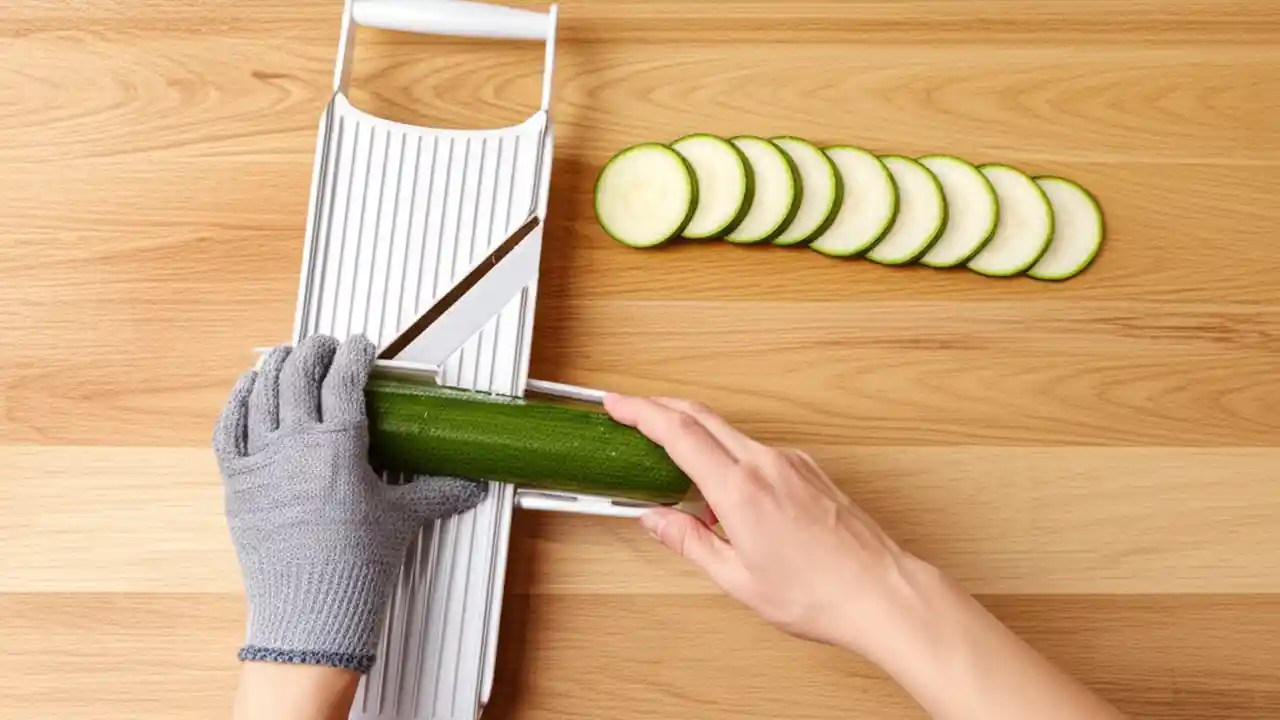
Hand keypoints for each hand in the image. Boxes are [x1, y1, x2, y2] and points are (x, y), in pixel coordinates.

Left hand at [213, 334, 484, 673]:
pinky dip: (237, 401)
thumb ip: (436, 493)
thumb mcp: (401, 519)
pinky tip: (246, 387)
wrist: (310, 613)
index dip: (353, 354)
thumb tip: (469, 485)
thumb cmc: (355, 569)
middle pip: (298, 375)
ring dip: (275, 366)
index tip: (361, 346)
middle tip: (326, 346)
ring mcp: (262, 463)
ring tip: (287, 354)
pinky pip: (229, 428)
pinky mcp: (238, 484)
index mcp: (339, 448)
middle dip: (314, 351)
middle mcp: (295, 446)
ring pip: (261, 393)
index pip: (343, 379)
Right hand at [605, 394, 1124, 719]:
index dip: (642, 412)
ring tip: (675, 463)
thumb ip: (690, 541)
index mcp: (741, 489)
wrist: (881, 592)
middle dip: (662, 408)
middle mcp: (767, 464)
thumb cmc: (817, 594)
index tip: (617, 403)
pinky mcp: (810, 470)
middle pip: (703, 417)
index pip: (679, 433)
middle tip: (632, 412)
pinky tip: (727, 490)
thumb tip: (655, 519)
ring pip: (731, 433)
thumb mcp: (737, 578)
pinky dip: (731, 457)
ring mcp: (792, 462)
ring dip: (697, 434)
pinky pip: (757, 451)